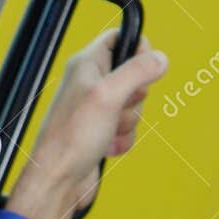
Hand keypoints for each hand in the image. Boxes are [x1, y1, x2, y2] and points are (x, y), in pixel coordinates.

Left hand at [5, 28, 168, 218]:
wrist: (58, 181)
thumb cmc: (71, 138)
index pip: (120, 38)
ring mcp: (97, 109)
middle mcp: (91, 83)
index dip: (138, 49)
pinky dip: (123, 140)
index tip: (144, 68)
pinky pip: (127, 129)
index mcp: (87, 64)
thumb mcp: (108, 96)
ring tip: (107, 132)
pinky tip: (106, 147)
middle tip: (116, 108)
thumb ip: (136, 72)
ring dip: (128, 123)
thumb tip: (160, 58)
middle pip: (134, 75)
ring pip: (133, 106)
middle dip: (135, 98)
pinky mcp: (101, 131)